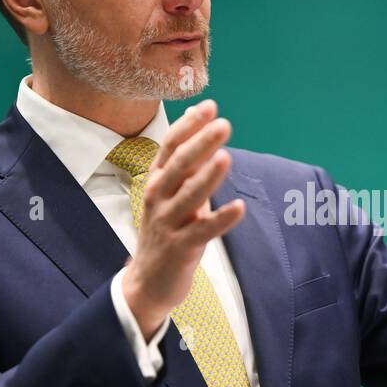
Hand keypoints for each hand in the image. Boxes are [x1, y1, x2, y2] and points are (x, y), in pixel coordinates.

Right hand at [121, 99, 244, 339]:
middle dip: (201, 143)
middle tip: (223, 124)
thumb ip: (188, 166)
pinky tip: (239, 208)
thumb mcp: (173, 195)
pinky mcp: (180, 248)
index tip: (210, 106)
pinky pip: (203, 231)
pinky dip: (221, 219)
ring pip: (189, 196)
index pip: (171, 146)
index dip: (190, 125)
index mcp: (157, 181)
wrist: (147, 281)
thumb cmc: (166, 230)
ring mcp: (168, 223)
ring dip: (208, 177)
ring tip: (225, 157)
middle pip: (179, 166)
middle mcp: (159, 198)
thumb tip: (204, 130)